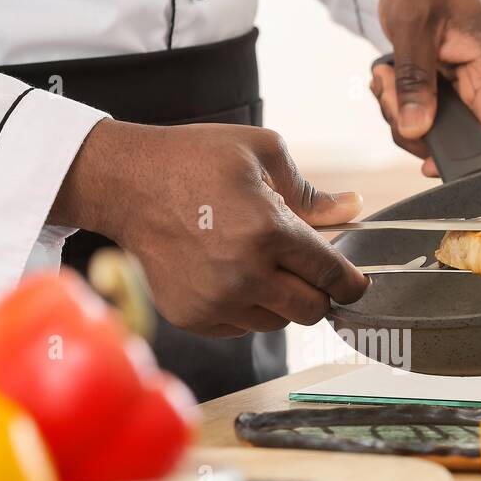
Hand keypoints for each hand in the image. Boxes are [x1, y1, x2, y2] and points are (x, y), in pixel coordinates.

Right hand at [50, 119, 368, 336]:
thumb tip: (352, 207)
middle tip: (306, 272)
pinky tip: (230, 275)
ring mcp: (216, 300)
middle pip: (310, 310)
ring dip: (280, 301)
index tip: (355, 284)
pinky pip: (240, 327)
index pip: (332, 275)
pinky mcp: (193, 317)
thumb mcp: (258, 152)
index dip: (351, 283)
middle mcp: (244, 274)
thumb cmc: (193, 160)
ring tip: (260, 266)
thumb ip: (310, 190)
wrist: (126, 184)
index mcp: (268, 231)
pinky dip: (245, 308)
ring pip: (276, 323)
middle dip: (318, 293)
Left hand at [373, 0, 480, 176]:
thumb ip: (414, 80)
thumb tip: (416, 128)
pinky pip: (433, 115)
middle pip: (460, 137)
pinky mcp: (461, 89)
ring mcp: (480, 87)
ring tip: (385, 76)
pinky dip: (406, 105)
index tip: (423, 158)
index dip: (462, 156)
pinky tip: (392, 79)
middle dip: (414, 124)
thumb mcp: (412, 26)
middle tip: (385, 90)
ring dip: (403, 112)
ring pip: (441, 130)